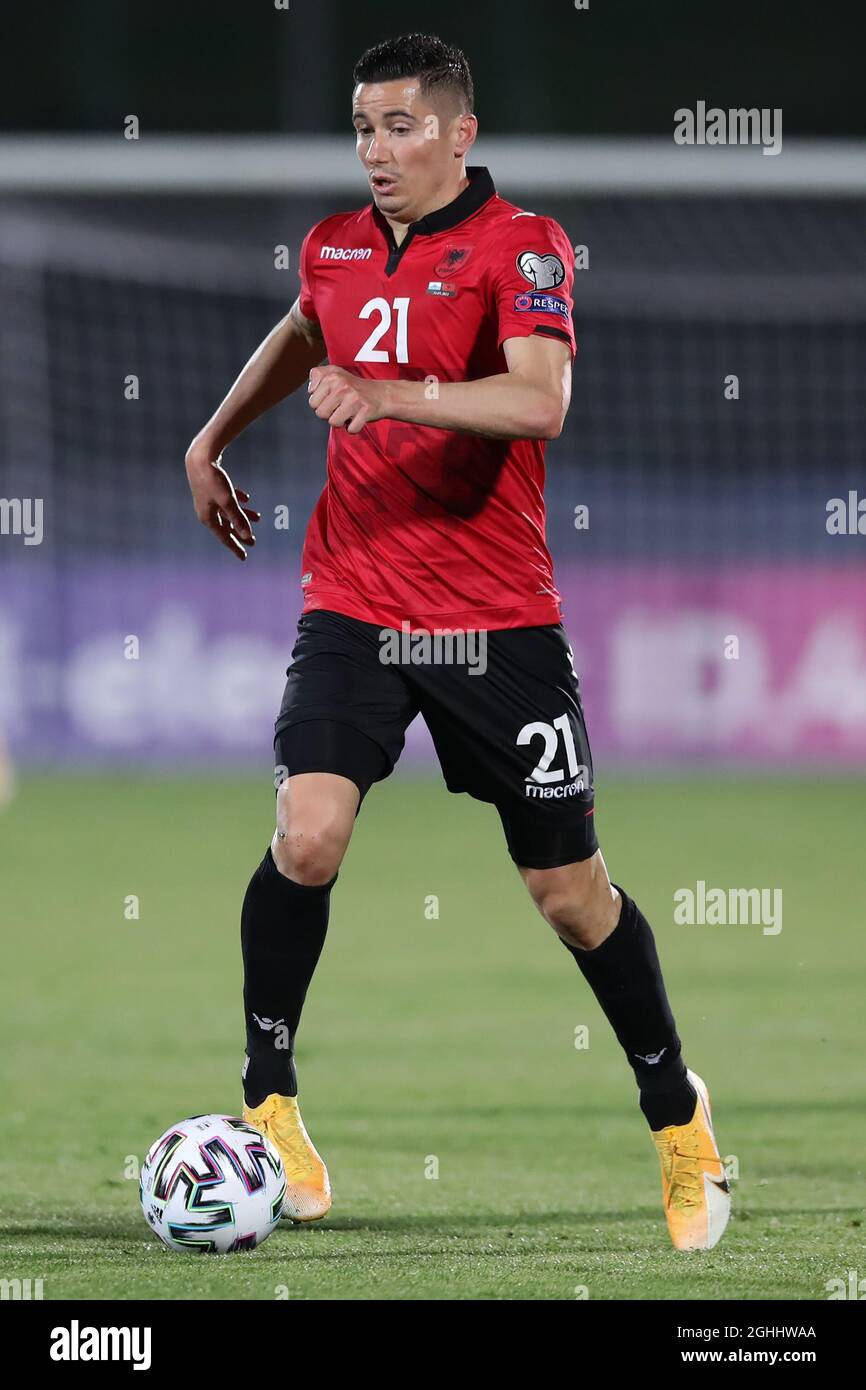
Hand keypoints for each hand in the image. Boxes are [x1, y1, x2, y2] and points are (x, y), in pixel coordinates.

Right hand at [185, 444, 260, 560]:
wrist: (199, 457)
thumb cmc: (213, 480)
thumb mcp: (228, 501)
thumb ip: (238, 518)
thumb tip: (247, 535)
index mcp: (208, 518)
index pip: (224, 537)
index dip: (235, 547)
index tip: (244, 557)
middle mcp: (206, 511)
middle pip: (227, 526)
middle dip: (241, 533)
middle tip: (253, 541)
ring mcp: (208, 500)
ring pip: (228, 512)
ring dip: (242, 516)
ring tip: (258, 517)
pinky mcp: (211, 488)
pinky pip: (226, 499)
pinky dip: (236, 501)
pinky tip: (246, 499)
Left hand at [307, 366, 388, 433]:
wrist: (381, 394)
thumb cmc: (353, 387)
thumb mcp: (334, 373)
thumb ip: (317, 375)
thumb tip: (311, 390)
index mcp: (332, 375)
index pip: (312, 402)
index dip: (321, 404)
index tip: (332, 399)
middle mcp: (342, 385)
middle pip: (320, 414)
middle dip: (329, 414)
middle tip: (340, 407)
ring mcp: (354, 398)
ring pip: (333, 422)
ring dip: (341, 422)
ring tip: (348, 412)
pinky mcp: (365, 411)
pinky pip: (351, 429)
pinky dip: (353, 427)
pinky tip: (357, 418)